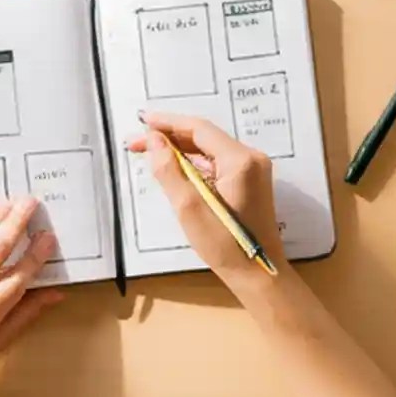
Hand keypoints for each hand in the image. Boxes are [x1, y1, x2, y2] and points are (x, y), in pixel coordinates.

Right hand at [128, 111, 285, 281]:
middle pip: (204, 137)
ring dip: (179, 150)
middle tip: (136, 142)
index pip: (199, 128)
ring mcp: (252, 170)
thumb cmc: (225, 246)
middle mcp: (250, 158)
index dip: (168, 122)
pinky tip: (173, 168)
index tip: (142, 121)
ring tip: (148, 153)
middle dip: (169, 137)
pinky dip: (193, 163)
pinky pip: (216, 163)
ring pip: (209, 150)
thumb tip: (154, 141)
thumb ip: (169, 170)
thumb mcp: (189, 208)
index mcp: (240, 160)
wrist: (259, 276)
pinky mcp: (249, 182)